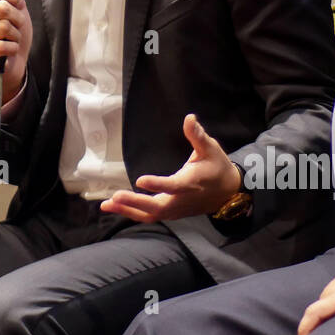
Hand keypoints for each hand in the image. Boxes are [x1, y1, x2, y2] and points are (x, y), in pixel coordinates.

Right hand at [0, 0, 31, 103]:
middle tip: (16, 28)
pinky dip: (13, 49)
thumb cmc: (14, 36)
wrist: (14, 63)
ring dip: (16, 36)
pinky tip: (9, 52)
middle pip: (2, 8)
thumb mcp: (17, 11)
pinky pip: (4, 45)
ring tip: (12, 41)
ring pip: (4, 27)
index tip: (18, 6)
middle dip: (18, 19)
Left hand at [100, 114, 241, 221]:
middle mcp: (181, 200)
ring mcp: (175, 209)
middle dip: (135, 202)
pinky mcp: (171, 213)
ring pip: (151, 214)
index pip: (172, 186)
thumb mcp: (211, 148)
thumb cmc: (217, 166)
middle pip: (157, 206)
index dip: (157, 184)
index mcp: (190, 183)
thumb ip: (198, 135)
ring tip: (107, 204)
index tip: (140, 180)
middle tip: (115, 196)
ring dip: (128, 210)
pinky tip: (115, 206)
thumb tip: (189, 118)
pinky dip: (132, 212)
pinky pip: (150, 216)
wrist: (228, 191)